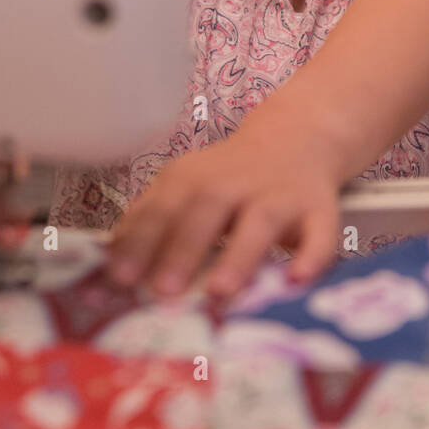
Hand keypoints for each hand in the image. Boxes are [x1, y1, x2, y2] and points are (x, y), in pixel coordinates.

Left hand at [104, 93, 350, 300]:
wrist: (297, 137)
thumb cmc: (230, 177)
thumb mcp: (186, 186)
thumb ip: (151, 221)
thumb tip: (108, 265)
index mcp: (194, 178)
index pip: (161, 207)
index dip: (140, 240)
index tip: (119, 277)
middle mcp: (235, 183)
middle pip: (206, 210)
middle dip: (183, 250)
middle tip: (164, 291)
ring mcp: (279, 195)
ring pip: (259, 222)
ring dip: (240, 256)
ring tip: (221, 291)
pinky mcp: (318, 209)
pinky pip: (320, 232)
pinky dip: (313, 256)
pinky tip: (298, 280)